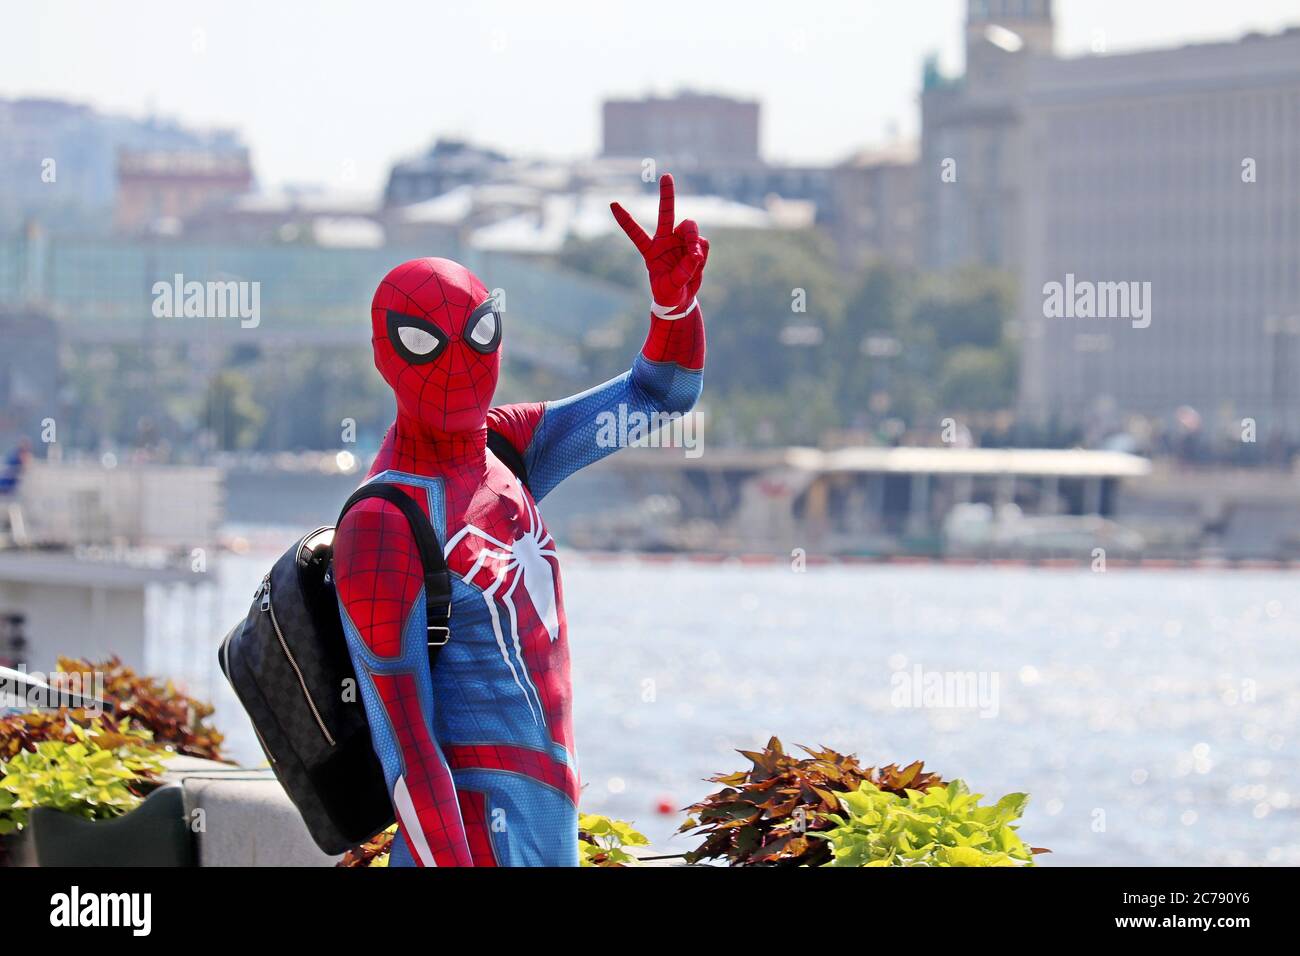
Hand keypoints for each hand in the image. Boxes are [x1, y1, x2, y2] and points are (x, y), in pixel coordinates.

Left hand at [610, 174, 708, 313]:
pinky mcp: (695, 246)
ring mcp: (681, 241)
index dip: (625, 219)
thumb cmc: (668, 293)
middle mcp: (665, 240)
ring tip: (695, 257)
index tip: (612, 204)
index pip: (635, 232)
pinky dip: (702, 253)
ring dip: (693, 239)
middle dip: (667, 195)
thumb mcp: (670, 288)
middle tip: (666, 176)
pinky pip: (702, 243)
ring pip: (690, 227)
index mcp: (651, 250)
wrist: (681, 298)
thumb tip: (695, 254)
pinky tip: (698, 264)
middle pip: (666, 213)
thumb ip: (682, 273)